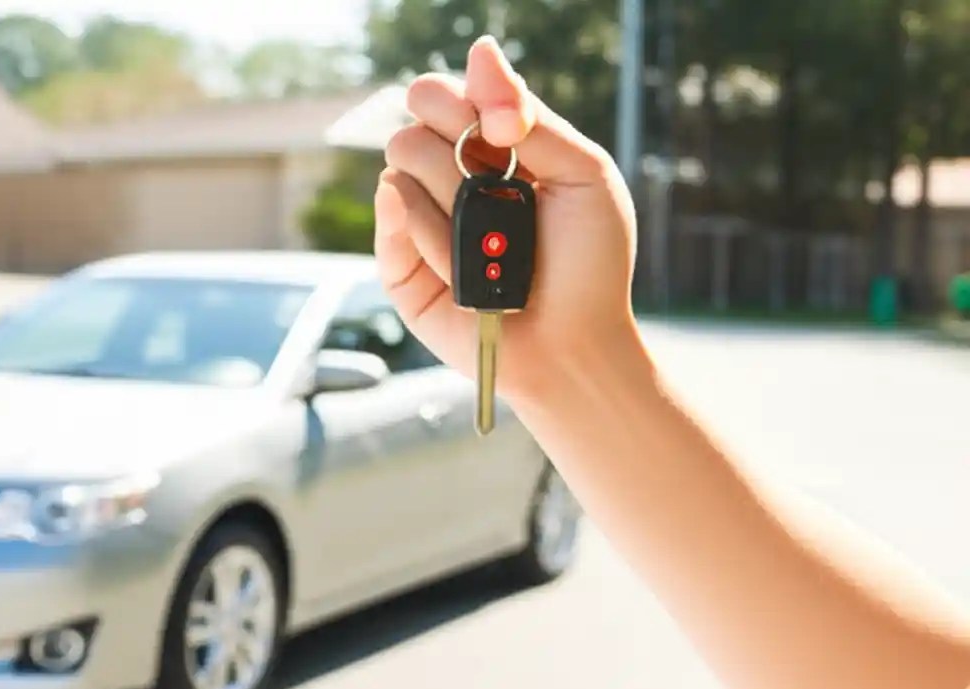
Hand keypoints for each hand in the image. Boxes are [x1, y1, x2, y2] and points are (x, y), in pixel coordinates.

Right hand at [375, 36, 639, 405]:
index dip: (467, 101)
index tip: (508, 130)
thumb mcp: (583, 174)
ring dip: (456, 206)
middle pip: (414, 125)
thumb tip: (481, 52)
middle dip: (457, 153)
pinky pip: (391, 220)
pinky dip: (425, 232)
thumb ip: (533, 116)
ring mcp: (419, 221)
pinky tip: (457, 258)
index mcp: (490, 149)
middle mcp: (447, 179)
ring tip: (494, 248)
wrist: (575, 345)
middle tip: (497, 190)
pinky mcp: (400, 267)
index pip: (446, 94)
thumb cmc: (588, 263)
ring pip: (401, 166)